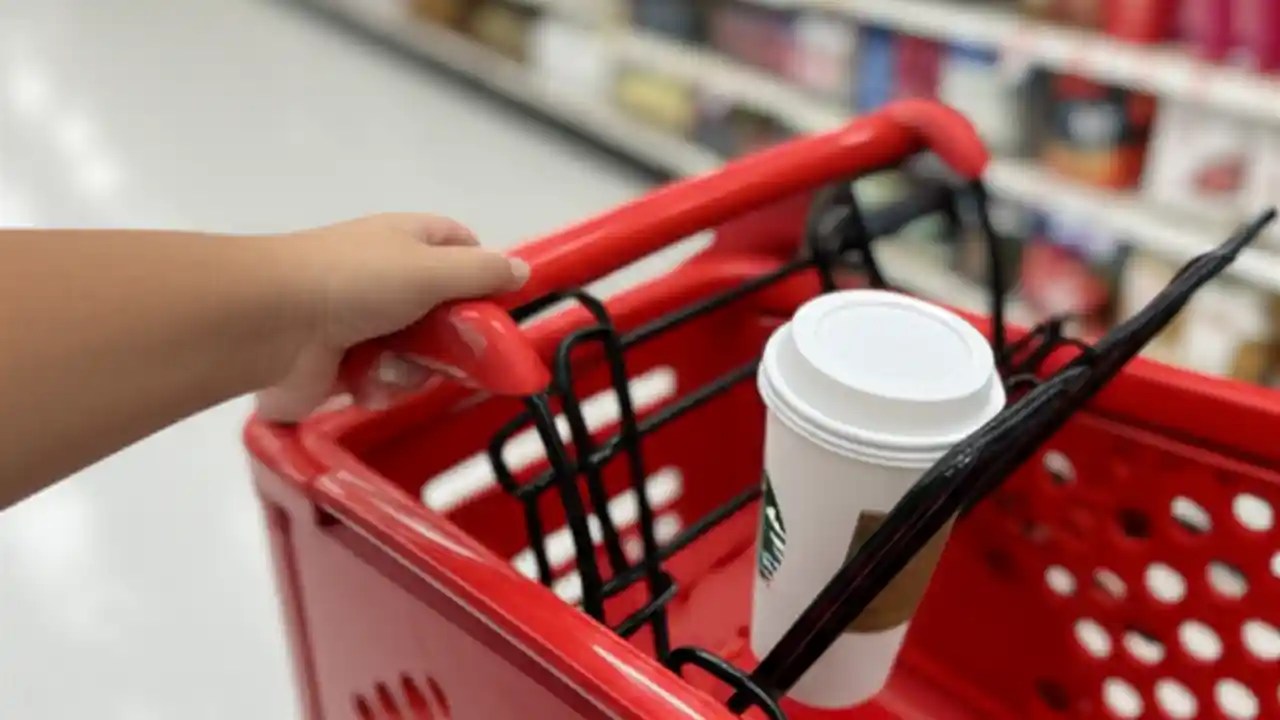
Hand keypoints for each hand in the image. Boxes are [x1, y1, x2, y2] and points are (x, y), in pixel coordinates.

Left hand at [256, 213, 527, 420]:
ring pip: (419, 355)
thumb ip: (482, 273)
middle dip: (452, 339)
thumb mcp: (432, 269)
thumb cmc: (354, 281)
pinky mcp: (341, 365)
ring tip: (388, 366)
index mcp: (407, 241)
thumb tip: (521, 271)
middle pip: (446, 313)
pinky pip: (383, 381)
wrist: (270, 322)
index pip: (461, 247)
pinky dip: (377, 384)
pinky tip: (361, 380)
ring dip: (412, 367)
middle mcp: (386, 278)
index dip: (482, 272)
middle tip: (456, 353)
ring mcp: (362, 323)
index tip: (498, 305)